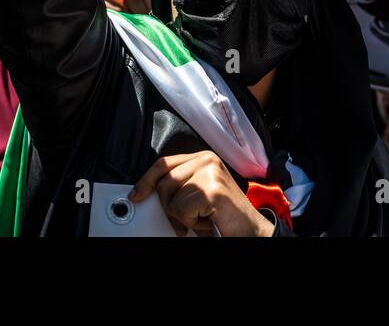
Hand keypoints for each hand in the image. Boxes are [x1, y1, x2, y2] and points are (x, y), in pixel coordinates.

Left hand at [130, 151, 274, 236]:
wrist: (251, 231)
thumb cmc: (224, 216)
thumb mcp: (199, 193)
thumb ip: (181, 184)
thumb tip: (149, 190)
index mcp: (203, 158)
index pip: (164, 163)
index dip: (147, 180)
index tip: (137, 194)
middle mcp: (207, 160)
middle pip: (164, 182)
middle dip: (170, 207)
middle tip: (187, 220)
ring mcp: (210, 173)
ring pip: (171, 199)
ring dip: (183, 217)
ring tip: (203, 217)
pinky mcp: (211, 190)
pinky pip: (181, 210)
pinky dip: (191, 223)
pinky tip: (208, 220)